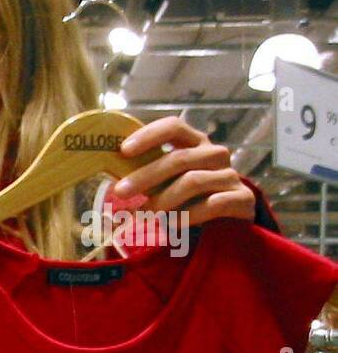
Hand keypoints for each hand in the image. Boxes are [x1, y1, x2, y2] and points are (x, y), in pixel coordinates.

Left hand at [114, 117, 255, 226]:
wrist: (226, 220)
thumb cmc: (186, 197)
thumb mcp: (166, 181)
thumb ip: (147, 173)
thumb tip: (110, 176)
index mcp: (194, 143)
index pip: (174, 127)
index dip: (149, 136)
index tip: (123, 151)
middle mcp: (215, 154)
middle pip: (179, 159)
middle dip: (145, 176)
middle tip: (119, 192)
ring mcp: (230, 176)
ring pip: (192, 182)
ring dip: (163, 200)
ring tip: (144, 214)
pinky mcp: (242, 199)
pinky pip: (212, 204)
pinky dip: (187, 216)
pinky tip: (172, 225)